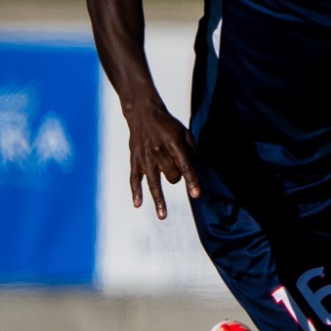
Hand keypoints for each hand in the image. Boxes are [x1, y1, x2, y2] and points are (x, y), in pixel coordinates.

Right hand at [126, 103, 199, 219]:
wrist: (143, 114)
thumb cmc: (168, 125)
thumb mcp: (185, 132)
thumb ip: (192, 150)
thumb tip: (194, 169)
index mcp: (174, 144)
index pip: (185, 166)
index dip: (191, 181)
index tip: (196, 194)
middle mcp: (159, 152)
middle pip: (172, 176)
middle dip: (178, 178)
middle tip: (176, 169)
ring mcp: (145, 158)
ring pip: (153, 183)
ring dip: (159, 200)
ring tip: (163, 216)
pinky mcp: (135, 160)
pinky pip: (134, 179)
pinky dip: (135, 192)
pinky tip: (138, 204)